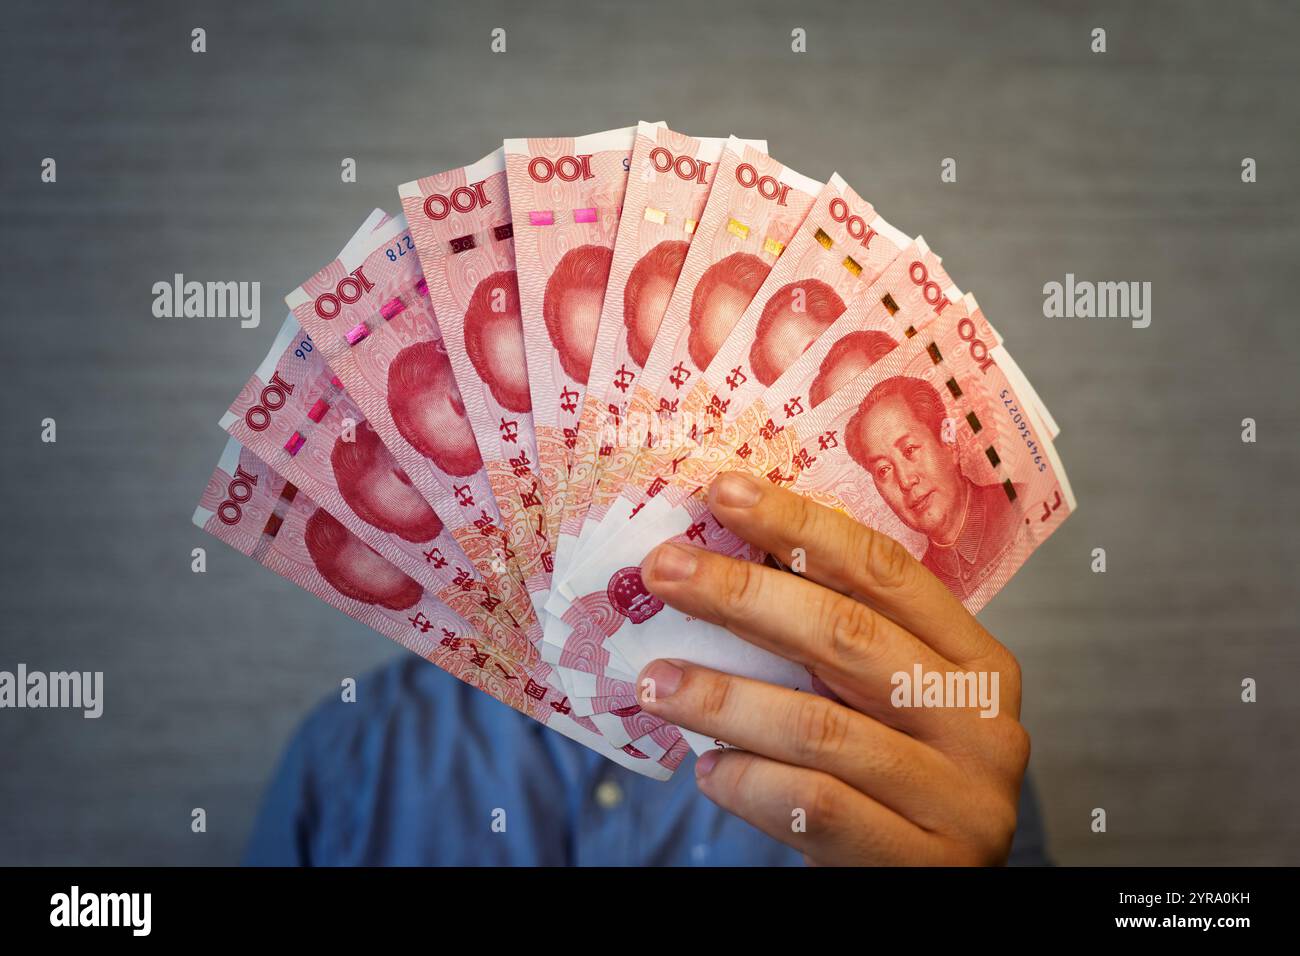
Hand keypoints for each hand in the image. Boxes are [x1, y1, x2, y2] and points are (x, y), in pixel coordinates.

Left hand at [636, 471, 1028, 865]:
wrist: (937, 886)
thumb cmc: (897, 776)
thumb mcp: (891, 698)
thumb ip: (842, 641)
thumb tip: (723, 559)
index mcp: (976, 658)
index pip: (885, 571)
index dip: (800, 526)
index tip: (723, 493)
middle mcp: (980, 721)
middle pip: (848, 636)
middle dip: (742, 595)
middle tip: (664, 570)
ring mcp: (959, 798)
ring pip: (820, 727)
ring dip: (723, 698)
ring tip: (655, 681)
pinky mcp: (923, 862)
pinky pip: (817, 807)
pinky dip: (750, 782)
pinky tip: (709, 770)